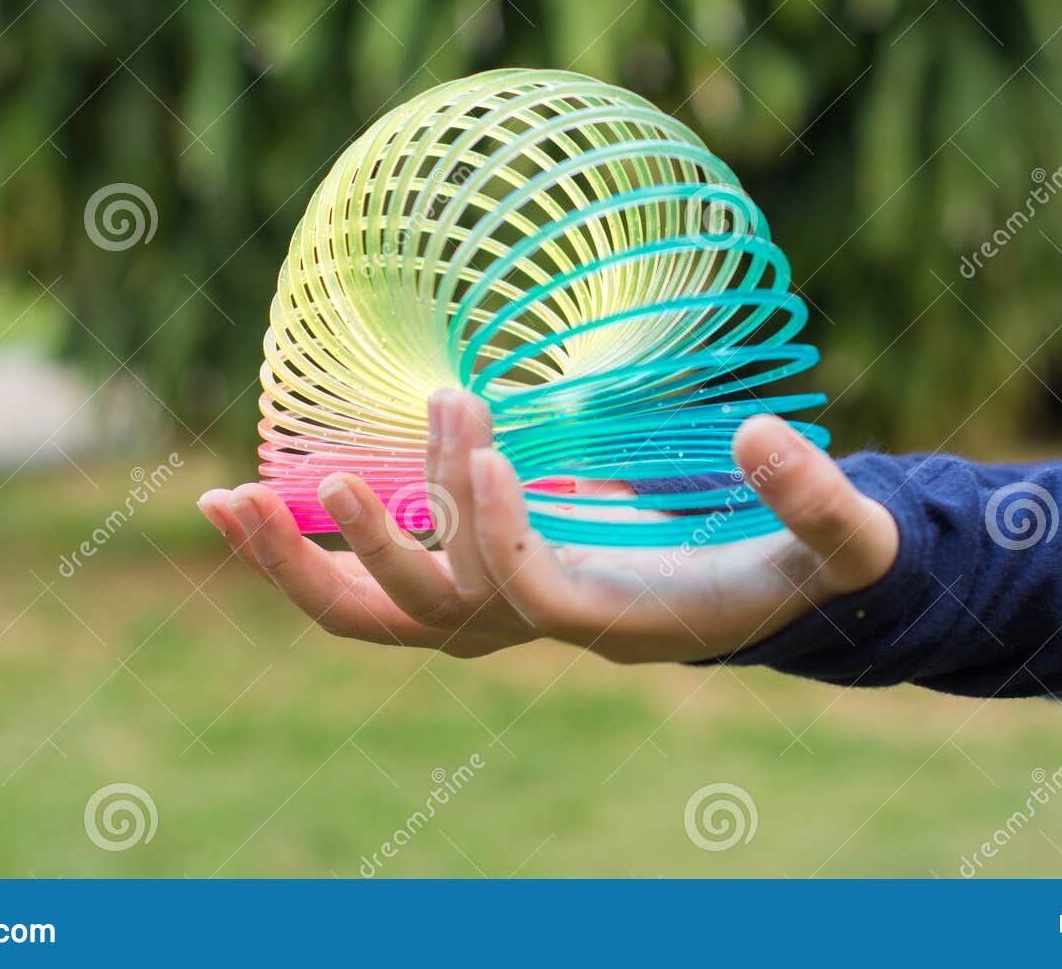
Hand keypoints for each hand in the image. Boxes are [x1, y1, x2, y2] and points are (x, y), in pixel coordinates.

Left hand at [197, 391, 898, 662]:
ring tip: (222, 499)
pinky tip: (254, 499)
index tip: (481, 438)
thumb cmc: (804, 573)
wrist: (762, 598)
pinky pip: (376, 585)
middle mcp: (542, 624)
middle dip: (367, 562)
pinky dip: (310, 551)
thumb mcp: (840, 543)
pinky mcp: (477, 581)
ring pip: (378, 619)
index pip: (534, 595)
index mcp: (618, 617)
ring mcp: (498, 611)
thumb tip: (760, 433)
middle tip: (312, 483)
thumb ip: (819, 498)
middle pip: (426, 627)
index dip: (498, 532)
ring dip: (300, 565)